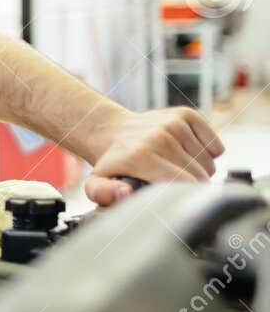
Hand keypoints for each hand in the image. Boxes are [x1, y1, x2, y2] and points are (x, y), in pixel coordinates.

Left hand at [84, 107, 223, 206]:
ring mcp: (174, 123)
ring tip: (175, 168)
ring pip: (209, 163)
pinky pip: (215, 146)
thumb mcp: (97, 184)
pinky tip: (185, 153)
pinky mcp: (186, 115)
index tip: (173, 197)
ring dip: (198, 170)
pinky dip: (207, 154)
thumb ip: (105, 194)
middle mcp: (159, 136)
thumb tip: (125, 194)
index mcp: (140, 156)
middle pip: (200, 175)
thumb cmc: (111, 163)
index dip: (184, 196)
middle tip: (171, 182)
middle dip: (192, 185)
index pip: (184, 183)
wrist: (111, 130)